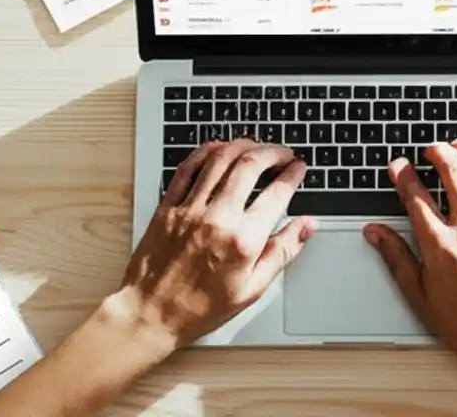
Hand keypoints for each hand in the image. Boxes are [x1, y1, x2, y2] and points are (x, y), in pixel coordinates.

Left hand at [120, 139, 316, 346]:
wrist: (151, 312)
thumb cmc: (200, 307)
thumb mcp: (252, 289)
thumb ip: (282, 252)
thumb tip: (305, 226)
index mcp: (243, 240)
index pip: (277, 193)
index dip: (292, 175)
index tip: (298, 168)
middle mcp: (218, 218)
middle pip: (250, 164)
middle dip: (272, 151)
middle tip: (282, 152)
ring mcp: (190, 209)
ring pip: (220, 158)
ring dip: (242, 144)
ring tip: (255, 145)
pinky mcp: (168, 206)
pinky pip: (188, 168)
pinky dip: (205, 151)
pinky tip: (218, 148)